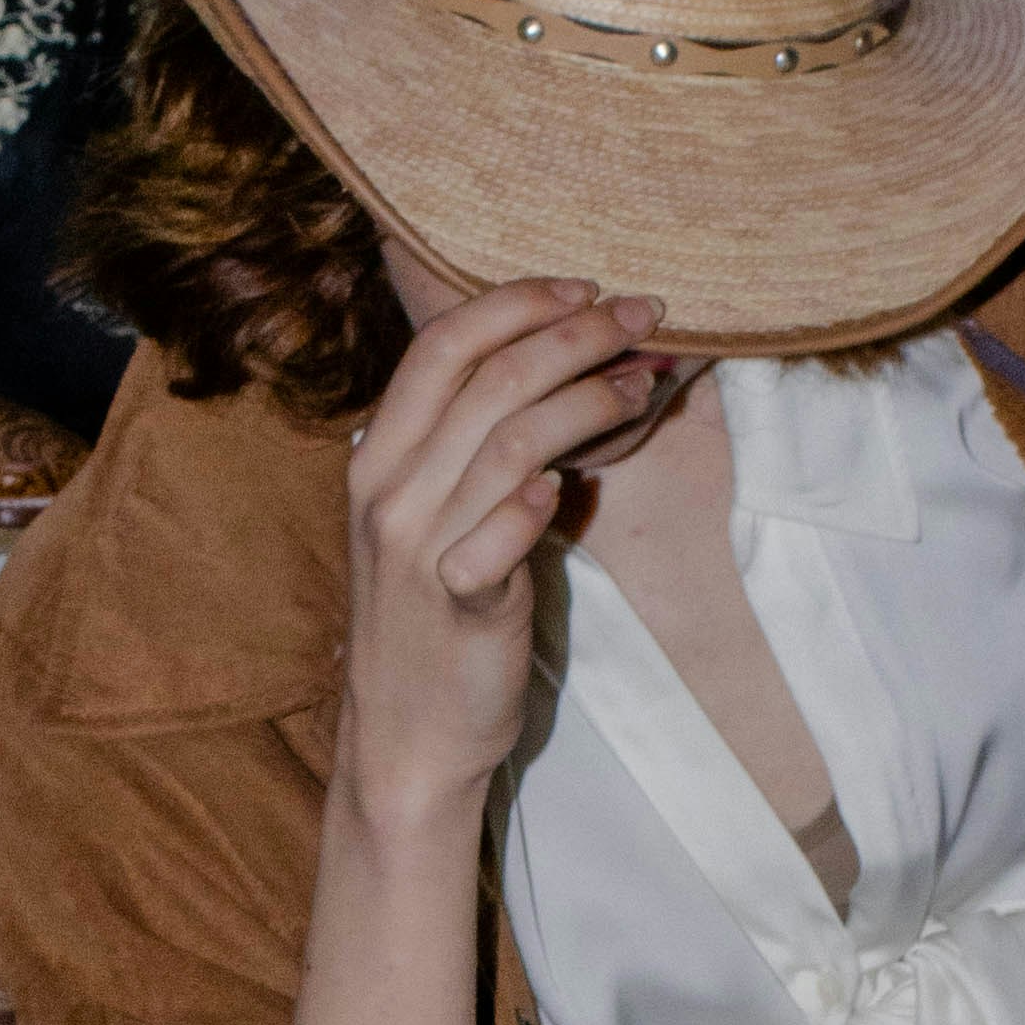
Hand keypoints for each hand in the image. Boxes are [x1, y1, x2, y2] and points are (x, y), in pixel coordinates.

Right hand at [335, 277, 666, 838]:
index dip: (517, 301)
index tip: (585, 286)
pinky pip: (501, 532)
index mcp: (379, 456)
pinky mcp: (458, 602)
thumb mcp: (432, 520)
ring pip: (508, 438)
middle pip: (487, 375)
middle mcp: (389, 490)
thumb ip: (468, 451)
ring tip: (644, 382)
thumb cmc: (434, 621)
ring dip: (587, 398)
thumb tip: (558, 375)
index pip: (441, 344)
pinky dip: (538, 497)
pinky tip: (575, 483)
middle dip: (575, 332)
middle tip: (643, 316)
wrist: (408, 738)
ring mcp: (419, 546)